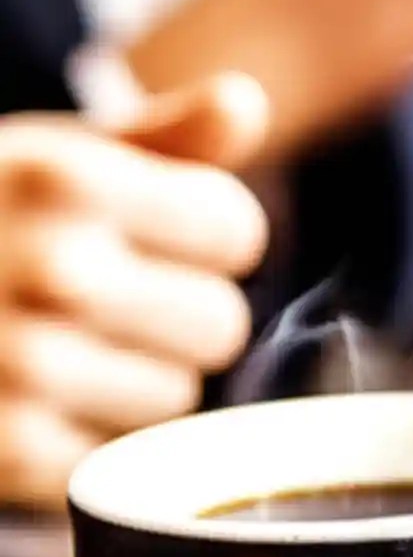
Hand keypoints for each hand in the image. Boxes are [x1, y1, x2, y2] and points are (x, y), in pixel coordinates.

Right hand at [0, 74, 268, 508]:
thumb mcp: (49, 157)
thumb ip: (161, 137)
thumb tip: (244, 104)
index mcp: (72, 183)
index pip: (237, 233)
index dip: (207, 238)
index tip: (158, 240)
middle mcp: (55, 271)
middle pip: (220, 324)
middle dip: (177, 316)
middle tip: (107, 303)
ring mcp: (27, 365)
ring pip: (176, 396)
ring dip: (135, 381)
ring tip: (61, 349)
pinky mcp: (8, 450)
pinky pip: (116, 452)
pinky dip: (83, 437)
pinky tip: (29, 400)